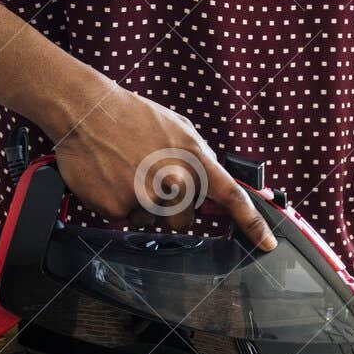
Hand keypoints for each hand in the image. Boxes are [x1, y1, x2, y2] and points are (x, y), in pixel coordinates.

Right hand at [51, 85, 276, 249]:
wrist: (87, 110)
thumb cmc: (130, 116)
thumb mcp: (177, 129)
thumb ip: (198, 159)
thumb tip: (211, 188)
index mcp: (193, 158)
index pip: (232, 196)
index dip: (252, 224)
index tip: (266, 243)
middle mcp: (174, 181)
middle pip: (185, 221)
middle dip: (172, 209)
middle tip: (151, 181)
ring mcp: (146, 197)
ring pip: (152, 222)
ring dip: (142, 207)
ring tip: (127, 173)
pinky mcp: (118, 208)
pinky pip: (124, 219)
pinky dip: (116, 204)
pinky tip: (110, 178)